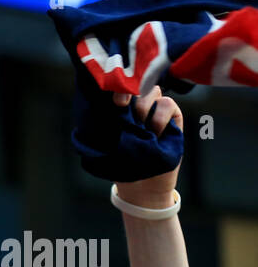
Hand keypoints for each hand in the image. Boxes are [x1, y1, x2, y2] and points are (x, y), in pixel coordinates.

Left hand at [112, 86, 182, 207]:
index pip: (118, 88)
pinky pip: (167, 104)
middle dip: (128, 90)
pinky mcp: (172, 116)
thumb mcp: (108, 144)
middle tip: (120, 105)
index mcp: (119, 109)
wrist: (142, 184)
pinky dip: (159, 117)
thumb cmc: (122, 163)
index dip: (115, 87)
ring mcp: (155, 108)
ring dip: (143, 108)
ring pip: (152, 90)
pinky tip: (154, 133)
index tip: (110, 98)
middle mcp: (137, 104)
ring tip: (139, 128)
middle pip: (136, 83)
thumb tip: (93, 108)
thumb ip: (105, 125)